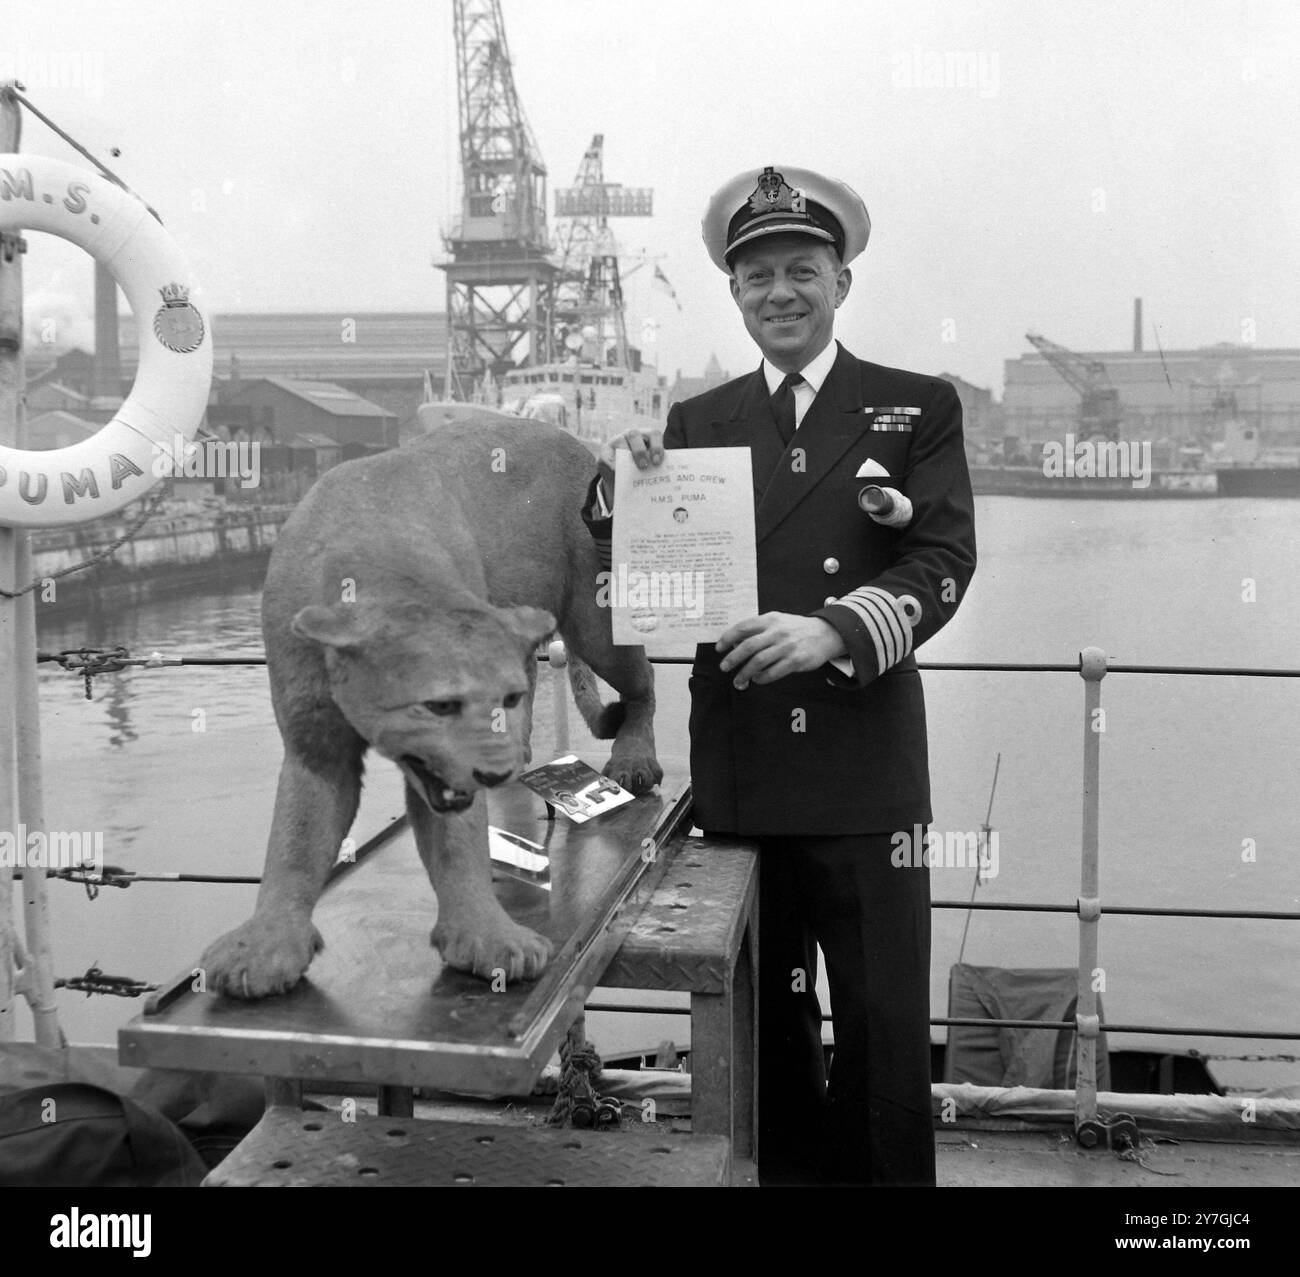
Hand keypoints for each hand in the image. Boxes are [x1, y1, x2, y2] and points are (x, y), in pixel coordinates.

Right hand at [597, 425, 665, 503]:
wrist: (622, 477)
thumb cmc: (641, 471)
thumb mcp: (649, 468)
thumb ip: (654, 469)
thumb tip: (662, 479)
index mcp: (647, 437)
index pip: (654, 434)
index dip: (657, 446)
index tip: (657, 462)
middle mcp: (631, 435)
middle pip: (634, 435)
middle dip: (639, 451)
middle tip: (644, 467)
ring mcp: (616, 440)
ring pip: (619, 441)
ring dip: (624, 455)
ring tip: (630, 471)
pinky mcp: (604, 452)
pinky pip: (607, 456)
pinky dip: (612, 465)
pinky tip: (617, 474)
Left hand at [716, 613, 845, 688]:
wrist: (826, 633)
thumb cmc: (796, 629)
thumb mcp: (777, 621)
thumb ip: (758, 629)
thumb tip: (736, 643)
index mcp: (770, 620)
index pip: (743, 627)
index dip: (728, 638)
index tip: (719, 648)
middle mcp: (777, 632)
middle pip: (748, 646)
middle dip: (732, 659)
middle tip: (724, 667)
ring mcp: (787, 647)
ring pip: (758, 662)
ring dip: (744, 673)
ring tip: (738, 681)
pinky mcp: (796, 660)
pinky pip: (773, 672)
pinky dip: (761, 678)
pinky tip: (757, 679)